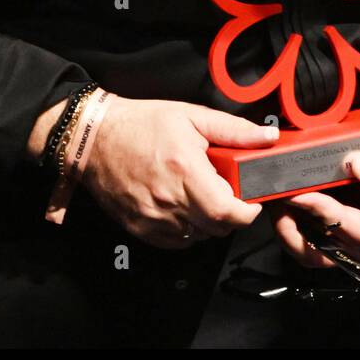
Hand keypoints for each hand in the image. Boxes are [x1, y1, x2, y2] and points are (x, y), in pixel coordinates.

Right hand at [76, 98, 277, 249]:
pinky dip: (187, 229)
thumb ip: (233, 130)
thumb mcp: (191, 117)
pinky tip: (181, 205)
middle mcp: (169, 200)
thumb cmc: (140, 125)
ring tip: (200, 194)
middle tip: (226, 192)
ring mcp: (153, 218)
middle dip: (230, 214)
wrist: (94, 139)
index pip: (228, 212)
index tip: (250, 200)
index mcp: (186, 170)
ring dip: (208, 221)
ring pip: (199, 236)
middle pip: (217, 228)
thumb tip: (266, 138)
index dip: (247, 211)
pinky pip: (176, 241)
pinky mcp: (140, 228)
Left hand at [273, 153, 359, 266]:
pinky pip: (309, 237)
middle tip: (274, 198)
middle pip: (314, 249)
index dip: (318, 208)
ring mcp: (347, 245)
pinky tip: (286, 198)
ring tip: (273, 198)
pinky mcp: (340, 235)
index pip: (342, 225)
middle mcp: (359, 249)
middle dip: (289, 226)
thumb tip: (357, 163)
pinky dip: (294, 221)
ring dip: (286, 227)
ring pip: (306, 248)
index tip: (298, 192)